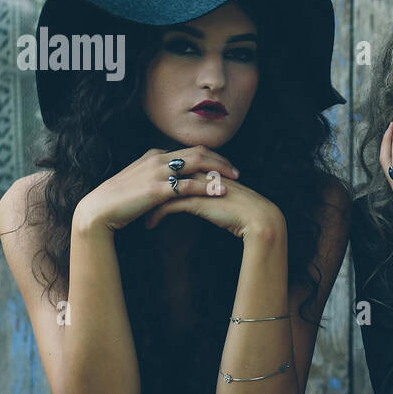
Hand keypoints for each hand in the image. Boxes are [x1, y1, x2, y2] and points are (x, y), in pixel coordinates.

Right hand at [75, 146, 239, 232]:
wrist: (98, 210)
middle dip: (221, 161)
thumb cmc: (119, 200)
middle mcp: (158, 159)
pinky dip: (207, 188)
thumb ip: (157, 178)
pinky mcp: (157, 190)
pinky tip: (220, 193)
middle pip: (199, 153)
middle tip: (237, 171)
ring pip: (197, 165)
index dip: (211, 157)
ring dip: (218, 172)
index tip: (225, 166)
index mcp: (155, 155)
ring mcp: (157, 172)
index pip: (190, 150)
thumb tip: (173, 184)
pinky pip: (188, 185)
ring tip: (234, 181)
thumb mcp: (139, 182)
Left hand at [142, 174, 283, 240]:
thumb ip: (208, 191)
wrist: (257, 218)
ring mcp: (196, 185)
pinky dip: (156, 215)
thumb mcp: (221, 197)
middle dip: (146, 189)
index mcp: (205, 169)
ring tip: (138, 215)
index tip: (148, 193)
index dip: (159, 180)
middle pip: (164, 176)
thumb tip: (197, 197)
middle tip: (135, 201)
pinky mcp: (195, 200)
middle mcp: (199, 173)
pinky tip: (149, 225)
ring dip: (148, 203)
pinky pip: (168, 206)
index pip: (174, 168)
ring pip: (162, 190)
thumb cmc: (243, 210)